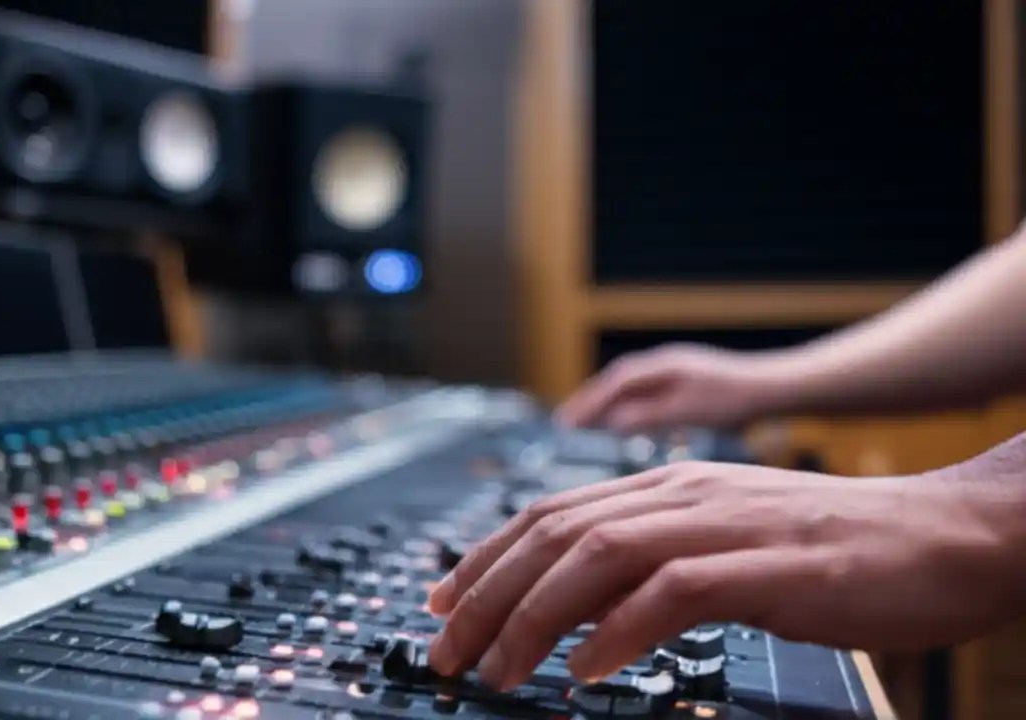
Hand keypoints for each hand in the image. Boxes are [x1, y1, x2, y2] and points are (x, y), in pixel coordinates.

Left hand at [425, 461, 1025, 690]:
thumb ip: (653, 563)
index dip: (484, 556)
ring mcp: (728, 525)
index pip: (551, 512)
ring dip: (534, 616)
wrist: (949, 534)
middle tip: (445, 649)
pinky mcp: (773, 566)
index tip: (441, 600)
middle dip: (486, 594)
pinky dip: (621, 629)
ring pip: (598, 556)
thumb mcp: (726, 542)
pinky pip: (676, 592)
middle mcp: (685, 494)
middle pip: (555, 533)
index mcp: (669, 486)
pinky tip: (587, 667)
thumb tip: (579, 611)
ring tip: (499, 669)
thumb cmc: (837, 547)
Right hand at [554, 344, 790, 431]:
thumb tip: (610, 422)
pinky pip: (648, 390)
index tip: (564, 422)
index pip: (612, 383)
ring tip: (589, 422)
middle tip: (567, 422)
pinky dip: (630, 403)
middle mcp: (665, 362)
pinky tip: (631, 420)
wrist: (776, 387)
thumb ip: (647, 416)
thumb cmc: (735, 399)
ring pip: (632, 385)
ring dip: (608, 401)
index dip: (587, 403)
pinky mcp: (689, 380)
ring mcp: (677, 369)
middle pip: (617, 380)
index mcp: (660, 367)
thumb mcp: (686, 411)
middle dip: (591, 401)